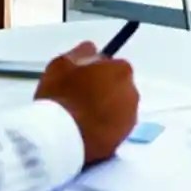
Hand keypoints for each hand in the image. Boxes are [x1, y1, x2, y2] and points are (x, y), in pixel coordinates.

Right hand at [34, 41, 139, 164]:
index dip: (96, 72)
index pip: (112, 65)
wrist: (59, 137)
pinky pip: (114, 128)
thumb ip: (82, 52)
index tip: (82, 79)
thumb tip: (92, 50)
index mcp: (121, 70)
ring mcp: (129, 119)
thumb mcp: (62, 63)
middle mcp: (131, 93)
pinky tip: (86, 130)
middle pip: (118, 87)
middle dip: (104, 91)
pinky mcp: (122, 140)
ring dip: (106, 110)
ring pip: (118, 109)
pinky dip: (104, 128)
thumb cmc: (61, 95)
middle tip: (81, 98)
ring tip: (82, 116)